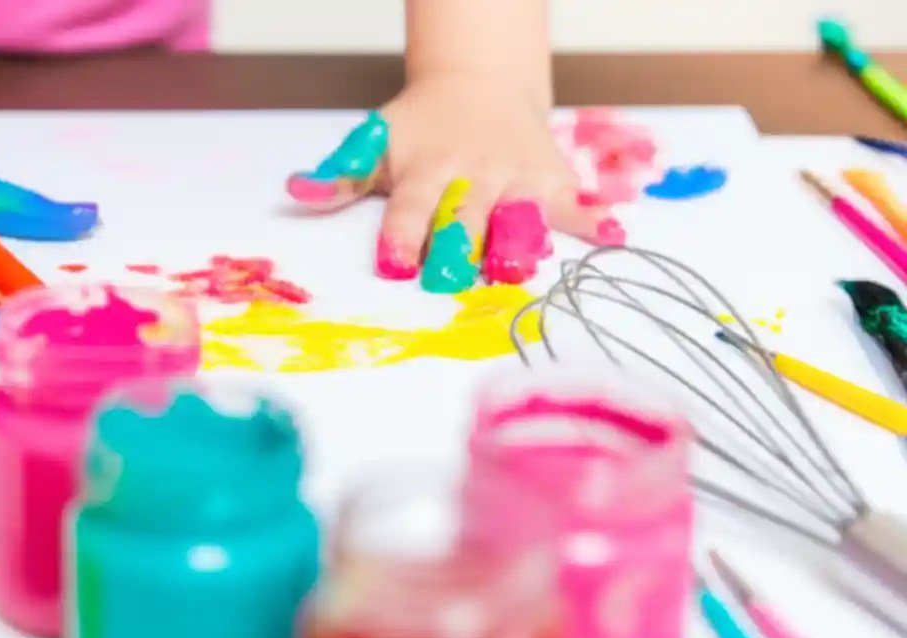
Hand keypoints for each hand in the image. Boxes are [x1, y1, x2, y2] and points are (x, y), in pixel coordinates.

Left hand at [288, 74, 620, 285]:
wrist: (479, 86)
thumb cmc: (420, 131)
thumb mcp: (375, 144)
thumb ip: (340, 177)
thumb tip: (296, 191)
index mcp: (427, 169)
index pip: (413, 205)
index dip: (405, 233)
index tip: (397, 262)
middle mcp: (474, 175)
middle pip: (467, 217)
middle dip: (457, 247)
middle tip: (449, 280)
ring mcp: (517, 178)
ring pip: (520, 215)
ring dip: (518, 242)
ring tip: (519, 267)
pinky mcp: (553, 182)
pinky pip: (574, 204)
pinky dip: (594, 221)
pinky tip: (612, 239)